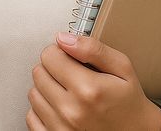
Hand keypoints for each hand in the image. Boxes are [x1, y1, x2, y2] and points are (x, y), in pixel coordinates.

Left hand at [26, 32, 160, 130]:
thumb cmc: (129, 102)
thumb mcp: (122, 68)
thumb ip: (93, 49)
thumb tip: (64, 39)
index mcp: (88, 89)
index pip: (50, 56)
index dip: (60, 52)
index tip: (70, 57)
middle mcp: (71, 110)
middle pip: (39, 73)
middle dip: (53, 68)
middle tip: (70, 73)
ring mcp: (61, 127)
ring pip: (33, 93)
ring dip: (47, 88)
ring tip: (67, 90)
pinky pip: (31, 116)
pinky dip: (43, 108)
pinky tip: (59, 106)